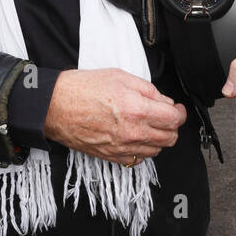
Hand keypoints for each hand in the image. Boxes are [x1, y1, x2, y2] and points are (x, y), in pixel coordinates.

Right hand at [44, 69, 186, 164]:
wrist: (54, 106)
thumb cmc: (82, 88)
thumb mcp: (119, 76)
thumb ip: (147, 89)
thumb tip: (164, 102)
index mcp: (136, 108)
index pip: (173, 119)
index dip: (180, 113)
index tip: (177, 109)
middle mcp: (132, 131)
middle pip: (169, 138)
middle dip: (172, 126)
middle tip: (166, 116)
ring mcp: (122, 147)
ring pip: (156, 151)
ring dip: (158, 138)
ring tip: (149, 125)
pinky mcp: (111, 156)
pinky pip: (137, 159)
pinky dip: (142, 150)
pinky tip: (136, 137)